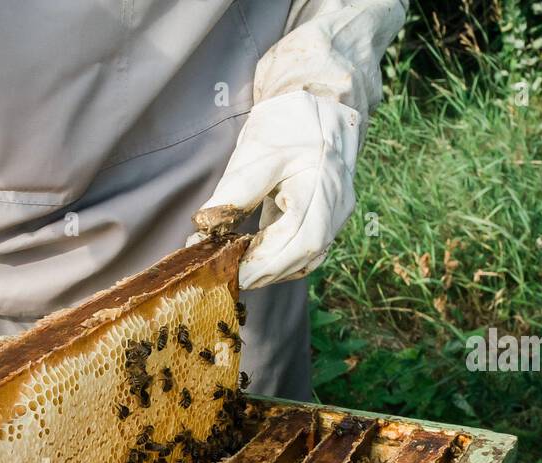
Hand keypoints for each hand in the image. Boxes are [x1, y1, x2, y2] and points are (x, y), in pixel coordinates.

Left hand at [192, 91, 361, 288]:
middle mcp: (337, 202)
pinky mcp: (330, 217)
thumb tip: (203, 230)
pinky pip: (311, 250)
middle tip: (231, 278)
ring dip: (275, 270)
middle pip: (306, 253)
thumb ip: (233, 193)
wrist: (319, 104)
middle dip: (267, 272)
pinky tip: (259, 261)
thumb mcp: (255, 152)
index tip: (232, 273)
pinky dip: (285, 261)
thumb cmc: (286, 123)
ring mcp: (338, 212)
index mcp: (322, 182)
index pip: (298, 238)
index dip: (265, 263)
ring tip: (241, 272)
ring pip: (310, 257)